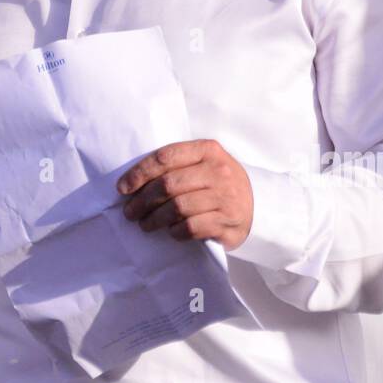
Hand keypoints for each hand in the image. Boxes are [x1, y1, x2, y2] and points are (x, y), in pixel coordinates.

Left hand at [117, 139, 253, 250]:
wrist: (259, 205)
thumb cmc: (219, 183)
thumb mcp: (204, 164)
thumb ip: (175, 166)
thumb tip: (132, 184)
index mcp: (207, 150)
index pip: (165, 157)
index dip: (139, 173)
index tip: (123, 188)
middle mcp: (218, 171)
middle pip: (168, 185)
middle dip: (142, 201)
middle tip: (130, 212)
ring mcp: (225, 197)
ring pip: (178, 208)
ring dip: (155, 219)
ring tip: (145, 224)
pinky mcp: (228, 222)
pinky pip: (192, 227)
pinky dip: (176, 232)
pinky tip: (171, 232)